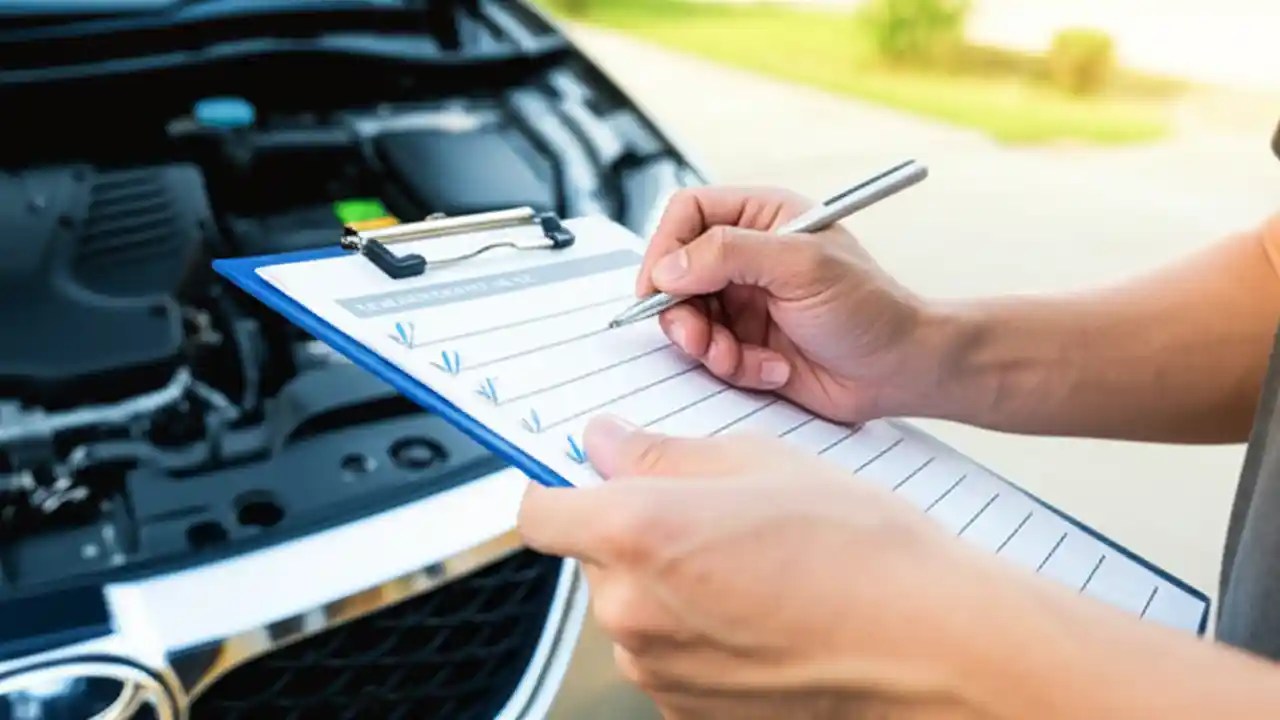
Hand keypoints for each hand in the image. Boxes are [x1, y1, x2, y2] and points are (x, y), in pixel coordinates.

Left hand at [518, 415, 1020, 718]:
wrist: (931, 645)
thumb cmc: (861, 550)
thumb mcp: (759, 461)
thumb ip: (662, 453)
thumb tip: (608, 444)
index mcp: (636, 532)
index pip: (539, 513)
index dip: (560, 491)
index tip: (587, 482)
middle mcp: (631, 610)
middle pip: (594, 561)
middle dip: (633, 535)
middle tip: (711, 518)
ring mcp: (657, 670)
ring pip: (633, 610)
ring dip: (668, 586)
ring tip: (751, 568)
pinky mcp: (687, 711)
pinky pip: (668, 656)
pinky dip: (696, 634)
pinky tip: (761, 614)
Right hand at [635, 187, 934, 422]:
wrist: (899, 370)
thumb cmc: (870, 308)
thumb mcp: (800, 266)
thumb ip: (729, 254)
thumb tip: (669, 266)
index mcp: (762, 217)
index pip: (688, 215)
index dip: (665, 248)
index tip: (657, 286)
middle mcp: (747, 257)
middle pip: (676, 273)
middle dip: (681, 310)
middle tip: (696, 336)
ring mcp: (745, 301)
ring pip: (688, 318)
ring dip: (706, 344)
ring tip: (737, 357)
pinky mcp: (747, 343)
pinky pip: (711, 355)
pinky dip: (733, 367)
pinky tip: (772, 368)